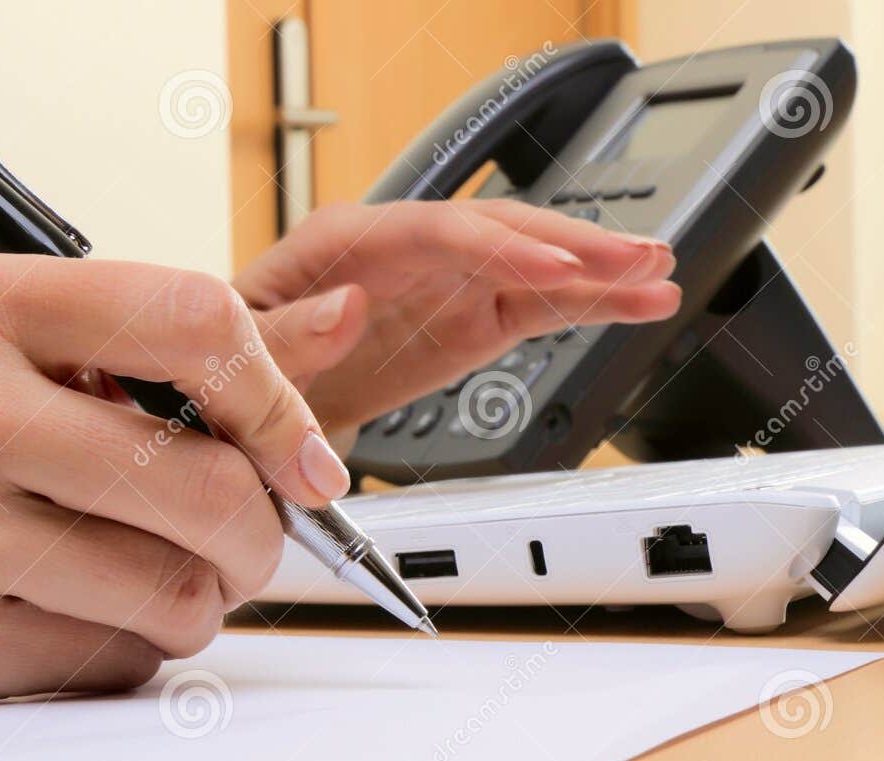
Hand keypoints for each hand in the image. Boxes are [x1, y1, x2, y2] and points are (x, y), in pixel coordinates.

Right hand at [0, 254, 348, 700]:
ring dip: (196, 600)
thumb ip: (177, 340)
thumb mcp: (14, 338)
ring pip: (176, 595)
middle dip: (258, 534)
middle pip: (208, 489)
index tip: (305, 461)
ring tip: (148, 572)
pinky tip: (72, 610)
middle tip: (241, 537)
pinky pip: (116, 663)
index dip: (282, 402)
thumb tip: (345, 320)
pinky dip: (127, 648)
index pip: (196, 323)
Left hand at [234, 200, 681, 446]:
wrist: (235, 405)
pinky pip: (531, 310)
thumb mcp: (233, 352)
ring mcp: (436, 286)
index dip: (503, 248)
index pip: (437, 231)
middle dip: (572, 245)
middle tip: (638, 258)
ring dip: (596, 270)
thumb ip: (287, 334)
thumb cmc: (224, 362)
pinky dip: (585, 308)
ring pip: (527, 266)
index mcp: (340, 244)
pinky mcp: (460, 323)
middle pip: (498, 233)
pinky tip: (635, 304)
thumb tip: (347, 304)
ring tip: (658, 272)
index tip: (557, 270)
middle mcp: (398, 253)